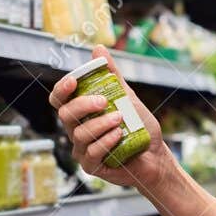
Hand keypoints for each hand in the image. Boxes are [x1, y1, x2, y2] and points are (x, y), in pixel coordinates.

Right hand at [49, 46, 171, 190]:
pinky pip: (91, 152)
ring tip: (120, 119)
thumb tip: (98, 49)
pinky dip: (105, 141)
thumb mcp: (127, 97)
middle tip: (104, 101)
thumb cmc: (139, 127)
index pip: (59, 100)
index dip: (62, 89)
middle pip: (65, 114)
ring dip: (100, 124)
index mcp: (80, 113)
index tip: (74, 81)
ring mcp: (82, 150)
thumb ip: (112, 76)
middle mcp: (76, 130)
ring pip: (79, 134)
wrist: (156, 155)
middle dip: (83, 105)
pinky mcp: (91, 166)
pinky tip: (118, 135)